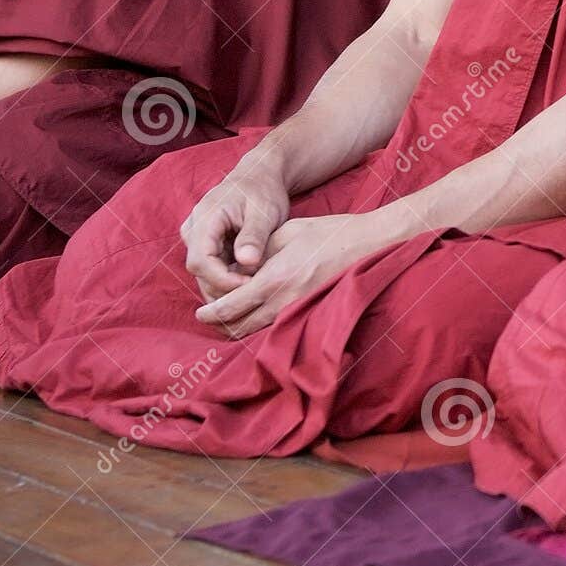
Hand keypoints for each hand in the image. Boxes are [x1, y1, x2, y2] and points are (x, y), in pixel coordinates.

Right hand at [181, 158, 290, 300]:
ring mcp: (195, 237)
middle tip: (255, 289)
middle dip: (225, 286)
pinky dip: (227, 279)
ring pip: (203, 274)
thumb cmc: (263, 191)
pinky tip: (247, 280)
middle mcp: (193, 228)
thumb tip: (247, 261)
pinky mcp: (203, 244)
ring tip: (253, 284)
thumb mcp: (264, 212)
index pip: (201, 260)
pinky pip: (210, 269)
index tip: (249, 285)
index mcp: (205, 217)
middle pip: (199, 271)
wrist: (259, 178)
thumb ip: (254, 236)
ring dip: (226, 285)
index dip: (223, 280)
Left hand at [195, 212, 379, 337]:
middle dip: (221, 325)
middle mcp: (282, 302)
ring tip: (230, 316)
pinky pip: (276, 327)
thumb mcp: (285, 234)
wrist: (365, 244)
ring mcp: (298, 311)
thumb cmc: (325, 233)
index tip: (200, 313)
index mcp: (272, 280)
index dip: (211, 313)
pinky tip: (257, 314)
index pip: (231, 307)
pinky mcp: (309, 314)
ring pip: (257, 332)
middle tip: (210, 316)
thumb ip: (258, 254)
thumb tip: (236, 269)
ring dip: (240, 326)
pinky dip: (261, 325)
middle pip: (240, 328)